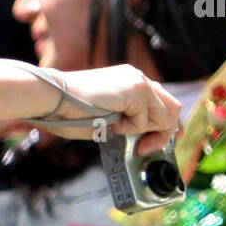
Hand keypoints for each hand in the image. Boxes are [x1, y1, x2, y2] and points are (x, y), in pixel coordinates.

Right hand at [42, 64, 181, 154]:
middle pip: (172, 107)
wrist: (54, 98)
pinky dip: (129, 129)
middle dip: (165, 132)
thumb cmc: (69, 110)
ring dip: (143, 130)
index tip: (165, 139)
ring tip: (118, 130)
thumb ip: (127, 120)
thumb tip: (142, 139)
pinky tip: (110, 122)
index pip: (162, 100)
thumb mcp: (107, 116)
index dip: (167, 122)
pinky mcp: (135, 90)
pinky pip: (146, 120)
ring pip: (164, 116)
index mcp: (129, 80)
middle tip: (147, 148)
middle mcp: (137, 77)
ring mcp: (138, 82)